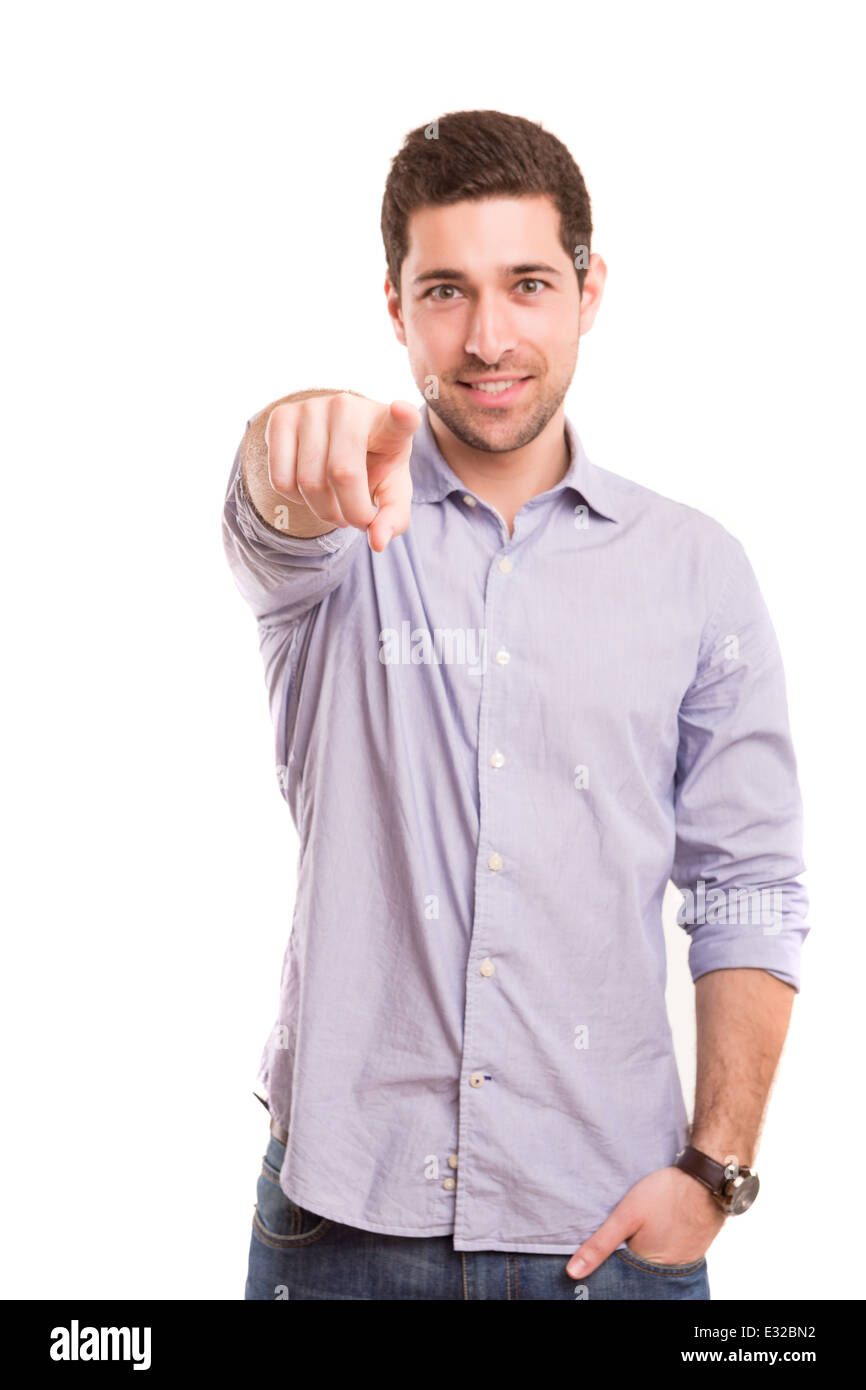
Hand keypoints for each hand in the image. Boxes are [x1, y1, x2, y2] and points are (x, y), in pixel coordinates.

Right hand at [264, 392, 420, 551]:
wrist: (336, 438)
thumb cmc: (371, 464)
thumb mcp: (391, 489)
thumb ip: (393, 517)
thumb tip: (377, 543)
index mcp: (387, 423)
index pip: (399, 419)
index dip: (403, 417)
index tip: (404, 412)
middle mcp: (349, 407)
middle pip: (342, 474)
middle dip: (350, 513)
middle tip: (356, 521)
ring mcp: (311, 407)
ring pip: (307, 481)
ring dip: (323, 511)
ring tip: (336, 508)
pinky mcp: (281, 416)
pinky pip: (280, 479)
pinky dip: (296, 500)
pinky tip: (310, 491)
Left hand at [565, 1166, 725, 1277]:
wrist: (706, 1178)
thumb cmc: (665, 1194)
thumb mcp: (625, 1215)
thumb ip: (600, 1245)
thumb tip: (573, 1273)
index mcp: (649, 1268)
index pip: (622, 1275)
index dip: (611, 1265)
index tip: (604, 1254)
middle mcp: (668, 1273)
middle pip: (640, 1271)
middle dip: (629, 1260)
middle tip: (628, 1234)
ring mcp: (684, 1262)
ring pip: (656, 1263)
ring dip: (647, 1252)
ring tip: (644, 1231)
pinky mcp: (695, 1250)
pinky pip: (672, 1255)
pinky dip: (663, 1246)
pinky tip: (659, 1230)